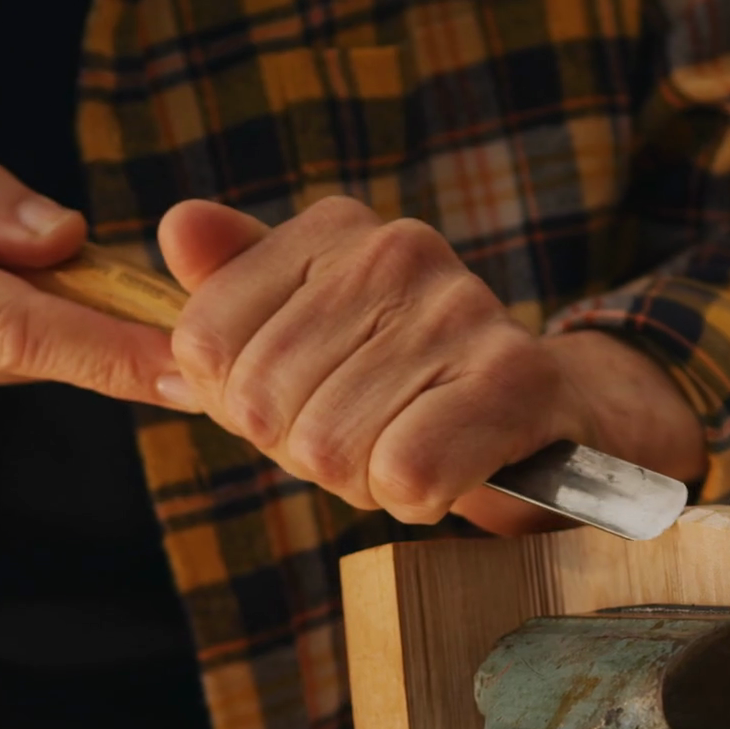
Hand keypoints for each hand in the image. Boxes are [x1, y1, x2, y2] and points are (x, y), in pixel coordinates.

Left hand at [157, 197, 705, 533]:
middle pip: (258, 403)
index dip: (238, 406)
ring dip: (360, 482)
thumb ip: (229, 292)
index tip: (301, 403)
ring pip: (328, 447)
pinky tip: (446, 474)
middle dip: (300, 452)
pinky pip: (404, 472)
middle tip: (366, 439)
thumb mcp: (307, 338)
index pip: (203, 341)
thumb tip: (176, 227)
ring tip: (410, 450)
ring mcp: (457, 308)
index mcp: (333, 231)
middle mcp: (394, 251)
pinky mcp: (512, 378)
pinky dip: (415, 499)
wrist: (553, 415)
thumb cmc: (409, 385)